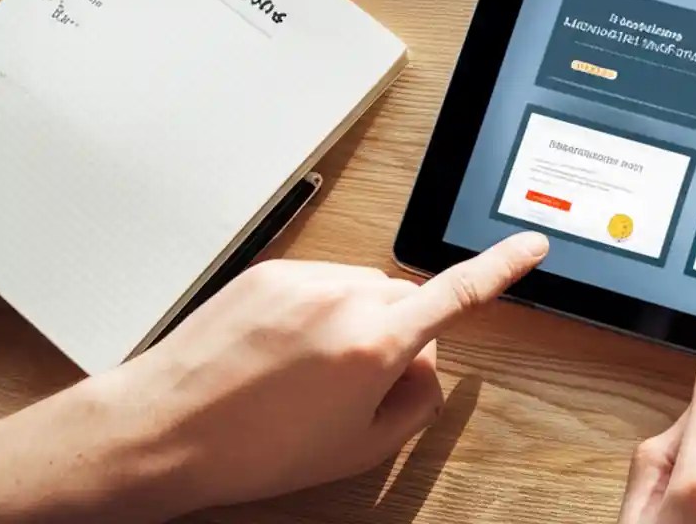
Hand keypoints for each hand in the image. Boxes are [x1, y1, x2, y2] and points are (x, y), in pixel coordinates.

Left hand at [0, 231, 547, 522]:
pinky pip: (322, 281)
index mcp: (375, 344)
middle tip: (360, 381)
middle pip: (406, 298)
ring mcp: (304, 279)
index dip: (503, 268)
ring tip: (310, 369)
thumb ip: (417, 401)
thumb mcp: (361, 448)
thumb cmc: (257, 448)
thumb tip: (429, 366)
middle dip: (401, 332)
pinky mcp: (271, 270)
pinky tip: (285, 351)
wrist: (165, 428)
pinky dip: (319, 310)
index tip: (529, 246)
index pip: (458, 294)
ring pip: (363, 288)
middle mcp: (344, 299)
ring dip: (357, 319)